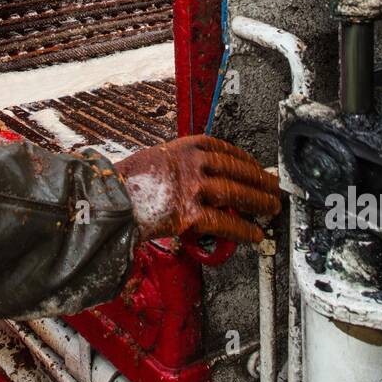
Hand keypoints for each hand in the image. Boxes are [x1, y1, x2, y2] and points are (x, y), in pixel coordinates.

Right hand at [116, 135, 281, 243]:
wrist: (108, 201)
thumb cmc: (124, 183)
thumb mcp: (152, 160)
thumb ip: (175, 166)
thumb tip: (194, 180)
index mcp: (182, 147)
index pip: (222, 148)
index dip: (243, 158)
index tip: (253, 165)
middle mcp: (191, 164)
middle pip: (236, 169)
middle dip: (259, 179)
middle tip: (273, 187)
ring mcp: (192, 188)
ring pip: (236, 193)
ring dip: (259, 201)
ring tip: (272, 208)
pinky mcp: (190, 213)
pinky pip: (225, 221)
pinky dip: (243, 229)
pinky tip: (255, 234)